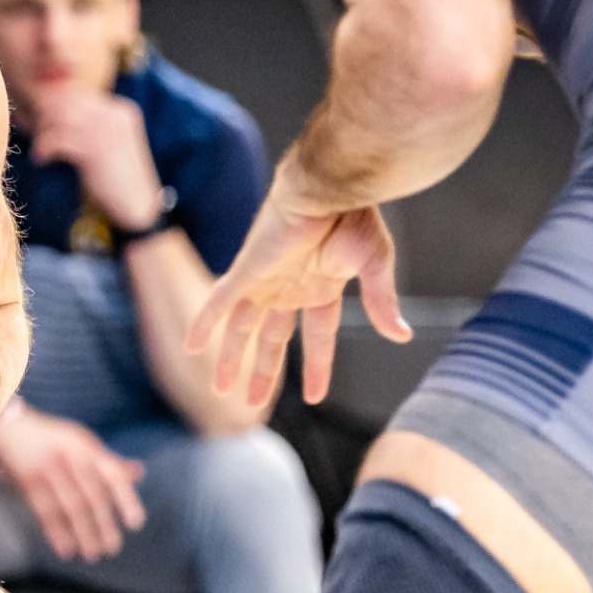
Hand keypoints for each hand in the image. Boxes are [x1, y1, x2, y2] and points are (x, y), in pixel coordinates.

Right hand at [0, 405, 145, 561]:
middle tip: (113, 549)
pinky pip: (45, 511)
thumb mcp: (79, 443)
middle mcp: (69, 455)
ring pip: (69, 506)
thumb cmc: (52, 440)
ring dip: (82, 533)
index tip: (136, 524)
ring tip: (92, 554)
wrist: (9, 428)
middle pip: (91, 494)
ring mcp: (47, 467)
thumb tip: (139, 472)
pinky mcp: (28, 480)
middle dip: (103, 523)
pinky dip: (56, 532)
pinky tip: (66, 550)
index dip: (126, 499)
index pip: (112, 474)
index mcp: (85, 446)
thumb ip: (107, 459)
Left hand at [30, 93, 167, 230]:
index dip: (56, 108)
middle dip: (46, 118)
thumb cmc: (117, 180)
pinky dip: (44, 148)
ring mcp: (106, 131)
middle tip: (36, 136)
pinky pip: (58, 139)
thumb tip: (53, 115)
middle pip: (67, 103)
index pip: (78, 97)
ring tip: (39, 149)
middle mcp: (114, 115)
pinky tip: (40, 159)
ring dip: (43, 133)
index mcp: (120, 110)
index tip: (41, 124)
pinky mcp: (94, 150)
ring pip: (60, 119)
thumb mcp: (109, 145)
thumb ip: (90, 128)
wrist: (137, 207)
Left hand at [188, 186, 408, 407]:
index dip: (318, 367)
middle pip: (272, 339)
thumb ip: (380, 301)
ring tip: (222, 390)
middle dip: (263, 371)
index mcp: (322, 287)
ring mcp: (265, 280)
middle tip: (250, 404)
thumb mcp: (375, 264)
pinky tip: (190, 347)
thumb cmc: (353, 217)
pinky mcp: (245, 270)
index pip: (318, 337)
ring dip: (232, 358)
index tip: (316, 397)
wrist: (325, 188)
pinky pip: (219, 301)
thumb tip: (402, 336)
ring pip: (242, 328)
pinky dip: (204, 323)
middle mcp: (290, 288)